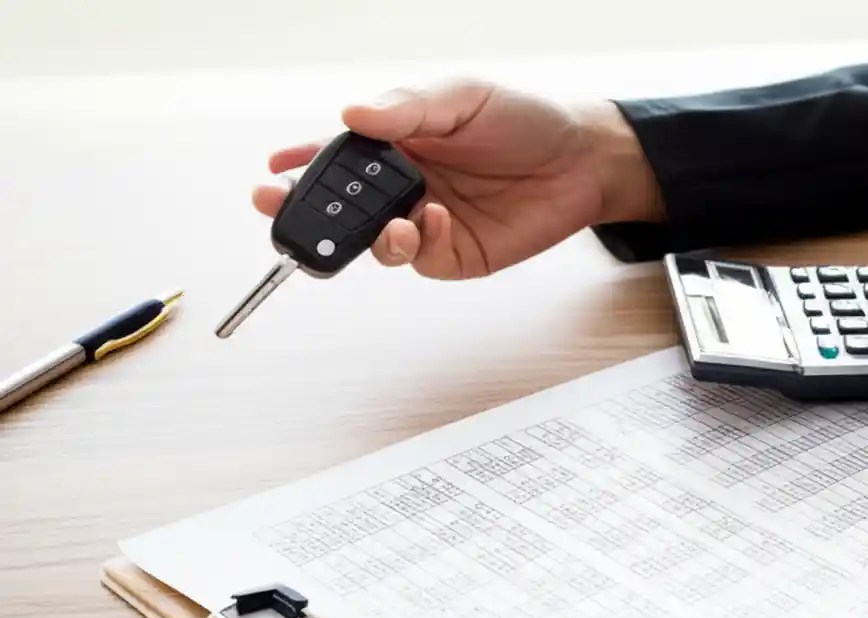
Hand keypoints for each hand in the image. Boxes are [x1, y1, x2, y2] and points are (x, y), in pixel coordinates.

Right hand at [252, 80, 663, 278]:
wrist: (582, 159)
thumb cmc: (523, 119)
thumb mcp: (461, 97)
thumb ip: (407, 108)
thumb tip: (352, 114)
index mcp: (399, 142)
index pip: (338, 157)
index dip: (302, 165)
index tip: (273, 171)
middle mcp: (406, 185)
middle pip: (343, 208)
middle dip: (309, 212)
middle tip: (284, 207)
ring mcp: (427, 223)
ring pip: (374, 242)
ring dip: (368, 235)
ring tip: (390, 220)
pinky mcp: (455, 254)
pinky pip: (420, 257)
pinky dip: (419, 242)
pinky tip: (437, 217)